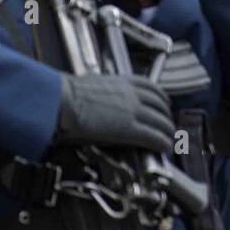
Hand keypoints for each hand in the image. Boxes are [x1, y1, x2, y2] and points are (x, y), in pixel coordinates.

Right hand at [56, 73, 174, 152]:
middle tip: (167, 125)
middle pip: (159, 106)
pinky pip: (153, 137)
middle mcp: (132, 95)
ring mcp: (133, 111)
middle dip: (166, 117)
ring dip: (167, 132)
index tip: (166, 103)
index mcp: (123, 82)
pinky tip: (164, 147)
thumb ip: (106, 92)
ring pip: (160, 122)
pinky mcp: (129, 130)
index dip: (162, 97)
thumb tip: (103, 99)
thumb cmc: (67, 94)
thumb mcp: (92, 86)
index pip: (151, 88)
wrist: (61, 102)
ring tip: (168, 139)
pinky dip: (162, 142)